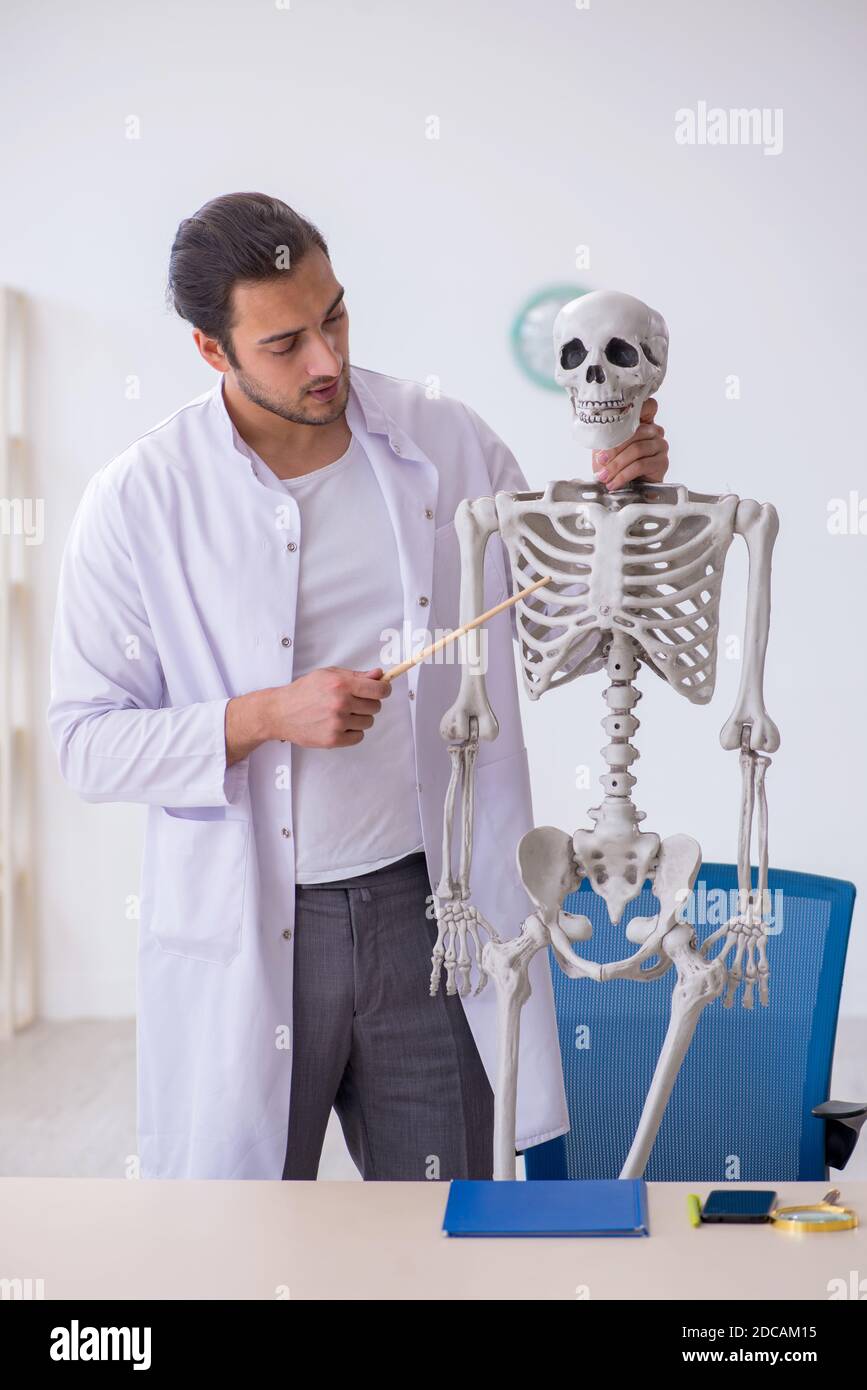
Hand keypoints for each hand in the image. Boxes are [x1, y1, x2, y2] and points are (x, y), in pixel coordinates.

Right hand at [268, 666, 391, 747]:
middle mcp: (340, 703)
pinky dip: (352, 732)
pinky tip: (339, 725)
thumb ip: (356, 676)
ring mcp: (337, 723)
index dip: (383, 690)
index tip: (381, 690)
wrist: (281, 712)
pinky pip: (358, 737)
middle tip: (353, 702)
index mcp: (341, 684)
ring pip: (368, 722)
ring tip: (342, 713)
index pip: (379, 690)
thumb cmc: (304, 692)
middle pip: (375, 707)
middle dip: (368, 703)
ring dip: (359, 718)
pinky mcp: (333, 740)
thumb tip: (379, 675)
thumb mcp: (328, 675)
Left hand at [591, 397, 668, 490]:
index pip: (648, 406)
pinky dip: (624, 475)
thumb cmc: (615, 465)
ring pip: (637, 449)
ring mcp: (660, 445)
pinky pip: (641, 465)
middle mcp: (654, 431)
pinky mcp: (662, 462)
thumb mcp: (605, 447)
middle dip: (614, 449)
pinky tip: (615, 483)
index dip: (637, 408)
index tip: (616, 417)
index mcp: (642, 422)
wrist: (625, 488)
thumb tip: (598, 432)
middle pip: (635, 432)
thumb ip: (606, 436)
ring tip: (605, 477)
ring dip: (617, 465)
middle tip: (600, 461)